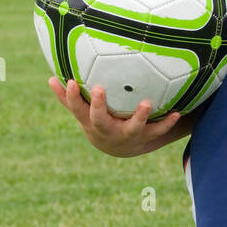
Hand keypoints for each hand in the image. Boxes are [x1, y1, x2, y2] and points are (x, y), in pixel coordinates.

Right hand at [48, 77, 183, 156]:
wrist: (118, 147)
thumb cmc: (98, 122)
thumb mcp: (82, 113)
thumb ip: (68, 98)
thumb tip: (50, 79)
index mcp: (90, 121)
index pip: (77, 108)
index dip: (72, 97)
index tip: (70, 81)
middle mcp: (107, 130)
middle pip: (100, 119)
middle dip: (99, 105)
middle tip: (99, 89)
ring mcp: (126, 135)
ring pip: (132, 128)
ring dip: (139, 117)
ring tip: (145, 103)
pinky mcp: (145, 137)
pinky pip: (157, 131)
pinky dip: (167, 123)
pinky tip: (177, 113)